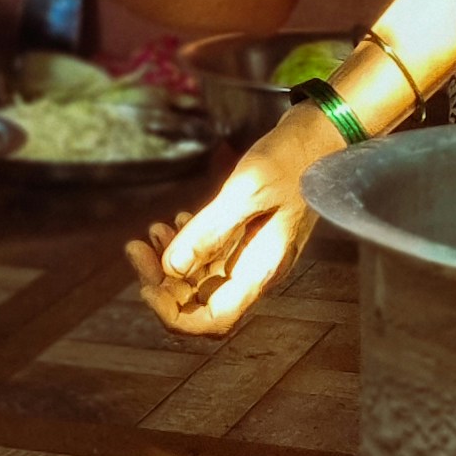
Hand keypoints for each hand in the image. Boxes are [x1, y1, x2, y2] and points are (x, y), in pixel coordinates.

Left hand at [125, 104, 336, 337]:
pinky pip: (210, 254)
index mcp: (261, 269)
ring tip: (153, 230)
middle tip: (135, 248)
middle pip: (200, 300)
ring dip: (171, 260)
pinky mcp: (247, 235)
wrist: (320, 135)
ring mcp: (251, 253)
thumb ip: (213, 229)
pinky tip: (176, 221)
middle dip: (163, 281)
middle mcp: (255, 269)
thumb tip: (173, 268)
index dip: (175, 315)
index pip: (215, 320)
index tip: (147, 287)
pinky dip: (187, 242)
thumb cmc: (292, 160)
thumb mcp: (248, 190)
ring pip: (201, 277)